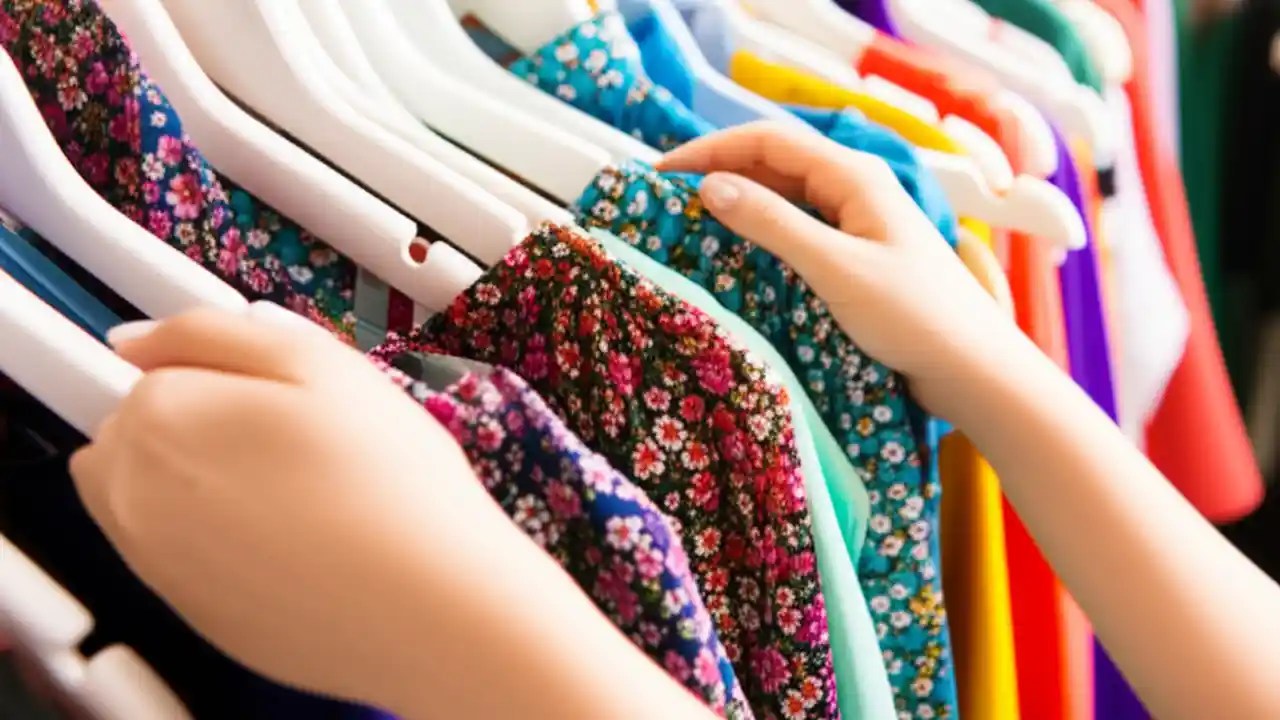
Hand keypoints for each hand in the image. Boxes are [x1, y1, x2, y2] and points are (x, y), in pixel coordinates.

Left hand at [68, 306, 489, 709]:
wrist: (429, 607)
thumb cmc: (388, 478)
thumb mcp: (315, 361)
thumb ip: (209, 333)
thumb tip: (132, 342)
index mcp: (158, 417)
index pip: (156, 369)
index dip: (231, 376)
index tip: (288, 398)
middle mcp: (131, 495)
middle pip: (138, 435)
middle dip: (196, 426)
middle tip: (292, 442)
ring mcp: (156, 564)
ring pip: (151, 497)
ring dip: (199, 483)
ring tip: (294, 493)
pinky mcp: (192, 615)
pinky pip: (184, 556)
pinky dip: (221, 541)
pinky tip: (294, 542)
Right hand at [658, 122, 1021, 417]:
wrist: (972, 368)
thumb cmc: (914, 315)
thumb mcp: (834, 268)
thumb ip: (773, 224)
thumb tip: (712, 187)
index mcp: (854, 176)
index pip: (768, 140)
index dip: (711, 149)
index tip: (662, 172)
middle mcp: (856, 188)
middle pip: (775, 163)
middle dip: (721, 172)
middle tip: (667, 197)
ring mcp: (859, 221)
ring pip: (786, 195)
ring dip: (740, 200)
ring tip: (692, 221)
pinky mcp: (858, 254)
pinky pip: (800, 226)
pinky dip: (763, 229)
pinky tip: (740, 250)